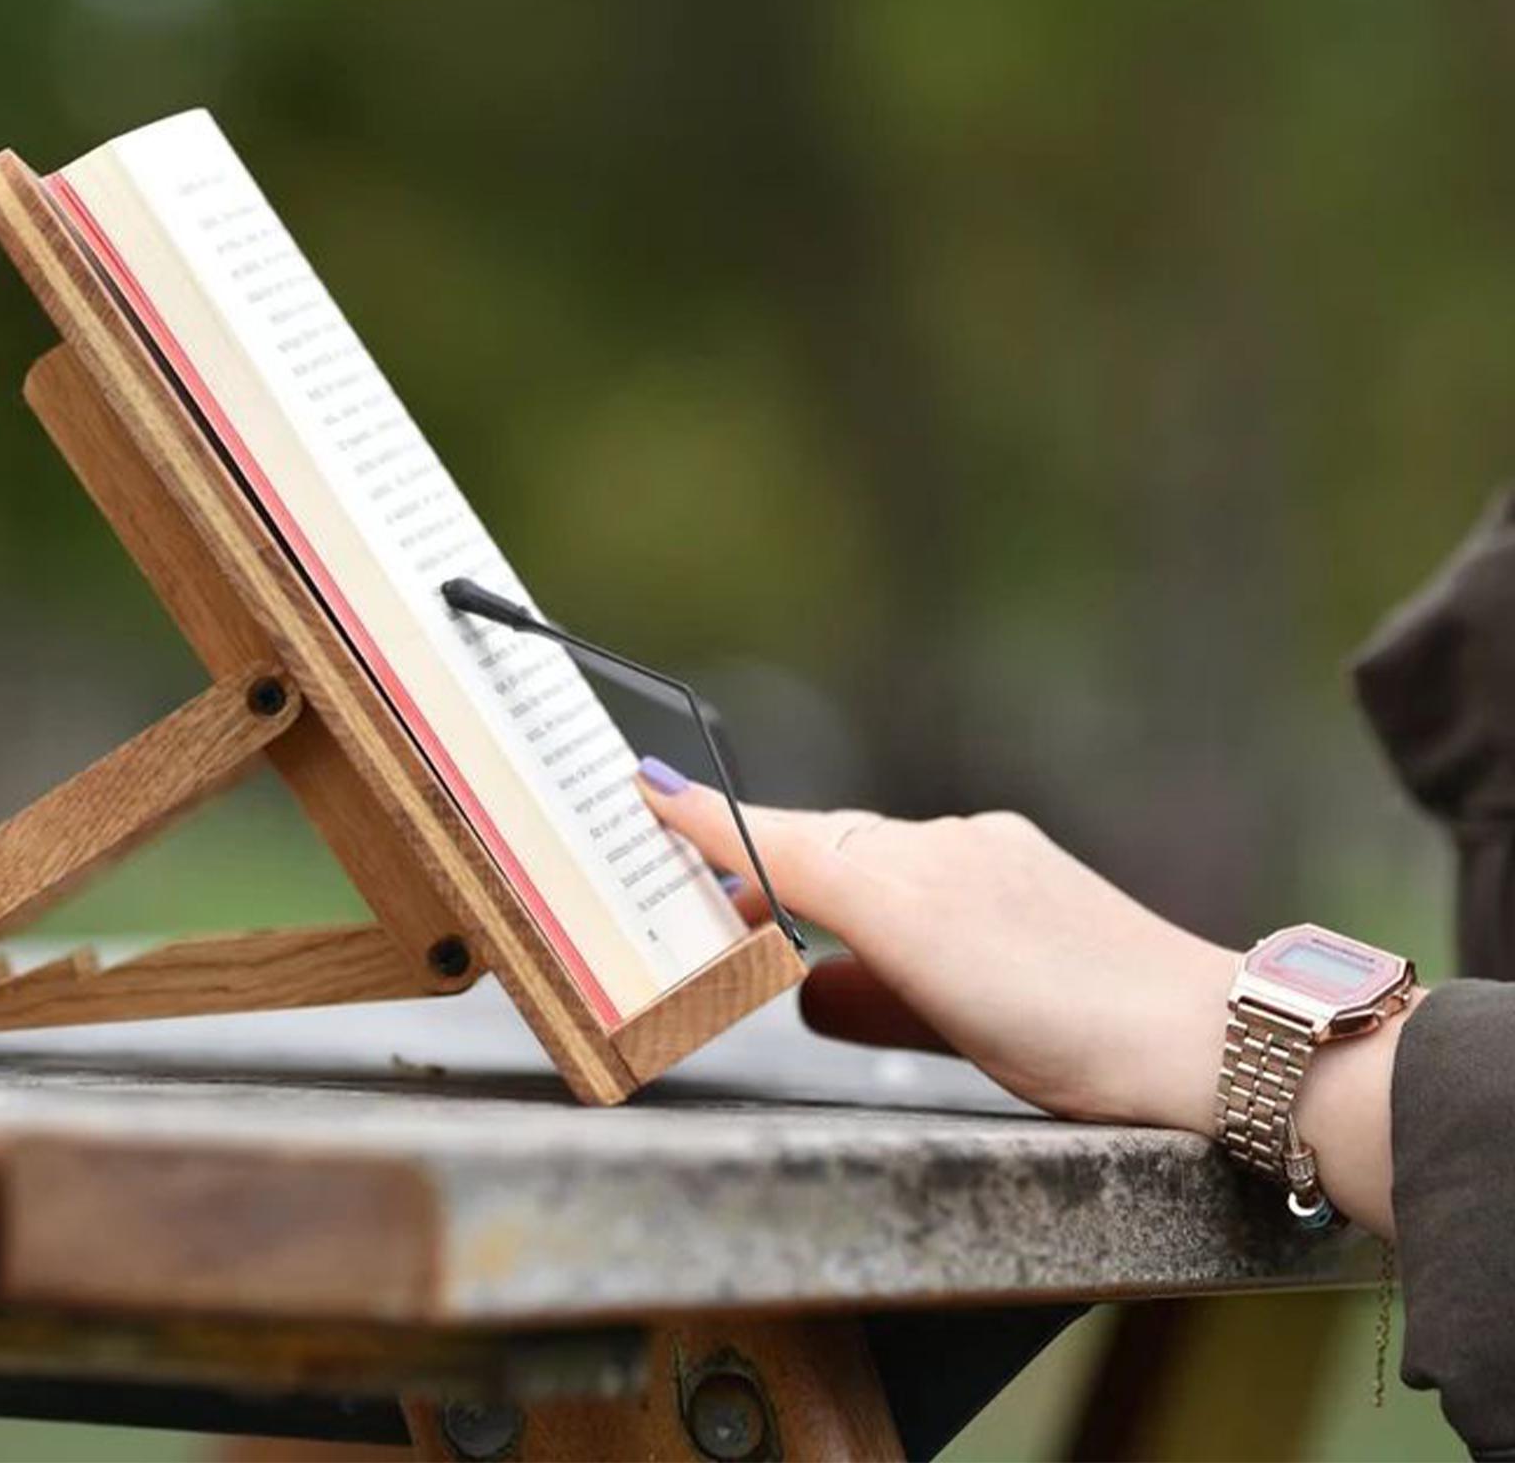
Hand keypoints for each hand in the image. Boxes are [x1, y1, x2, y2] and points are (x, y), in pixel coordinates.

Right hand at [639, 765, 1235, 1134]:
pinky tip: (858, 985)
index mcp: (917, 856)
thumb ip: (821, 916)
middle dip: (754, 868)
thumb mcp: (919, 950)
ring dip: (813, 912)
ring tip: (757, 938)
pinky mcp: (1024, 950)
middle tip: (688, 889)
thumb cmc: (1069, 1005)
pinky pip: (920, 939)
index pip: (787, 835)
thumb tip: (761, 924)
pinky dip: (874, 952)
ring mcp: (991, 903)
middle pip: (825, 860)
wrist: (1204, 1049)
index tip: (642, 796)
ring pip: (872, 902)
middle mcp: (949, 862)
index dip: (712, 824)